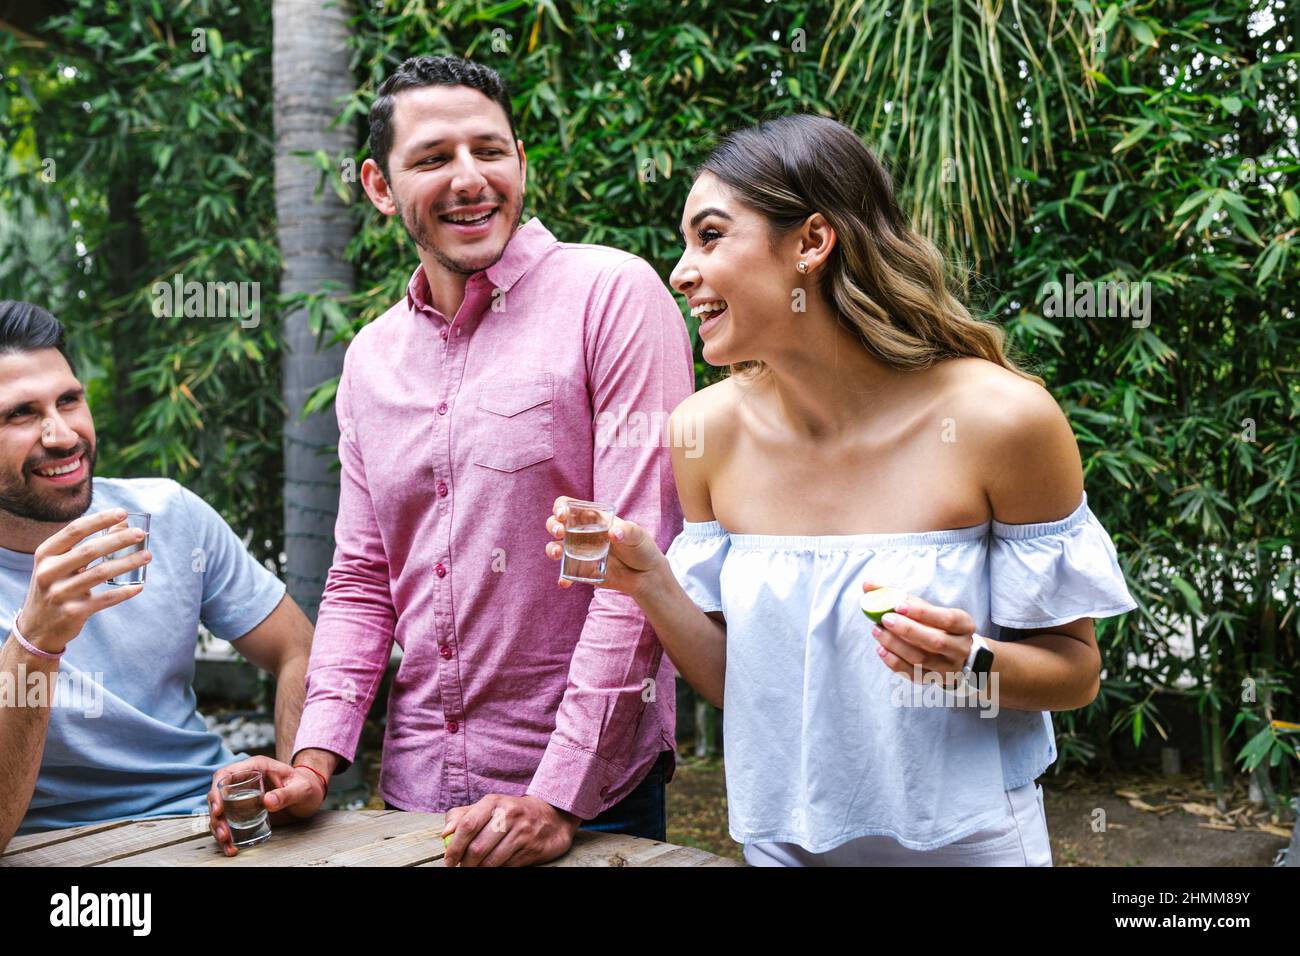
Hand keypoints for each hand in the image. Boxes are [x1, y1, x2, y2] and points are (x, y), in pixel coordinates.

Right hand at [16, 508, 151, 653]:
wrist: (36, 628)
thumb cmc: (55, 586)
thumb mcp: (60, 564)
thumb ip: (86, 545)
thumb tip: (123, 524)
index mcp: (46, 554)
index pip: (75, 530)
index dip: (100, 520)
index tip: (122, 512)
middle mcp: (49, 572)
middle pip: (90, 550)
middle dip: (119, 540)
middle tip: (141, 534)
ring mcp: (60, 593)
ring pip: (100, 573)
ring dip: (127, 562)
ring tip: (147, 556)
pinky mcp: (73, 612)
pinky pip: (105, 599)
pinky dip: (124, 592)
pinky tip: (138, 586)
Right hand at [207, 756, 324, 856]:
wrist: (311, 796)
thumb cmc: (307, 786)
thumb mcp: (301, 789)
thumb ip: (287, 794)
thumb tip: (268, 801)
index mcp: (255, 768)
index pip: (226, 774)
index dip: (217, 791)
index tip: (218, 810)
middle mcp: (244, 781)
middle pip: (218, 795)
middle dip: (215, 815)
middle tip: (223, 832)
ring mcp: (243, 797)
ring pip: (220, 812)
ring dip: (218, 827)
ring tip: (226, 842)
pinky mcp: (244, 812)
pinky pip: (229, 822)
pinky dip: (226, 835)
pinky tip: (231, 846)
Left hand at [442, 794, 579, 866]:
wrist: (551, 817)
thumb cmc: (511, 813)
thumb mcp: (489, 806)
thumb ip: (463, 815)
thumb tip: (445, 833)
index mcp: (494, 802)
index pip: (467, 825)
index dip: (454, 846)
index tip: (449, 859)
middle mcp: (509, 815)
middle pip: (477, 848)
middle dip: (465, 863)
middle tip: (462, 866)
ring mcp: (522, 833)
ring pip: (491, 861)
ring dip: (478, 869)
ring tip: (476, 867)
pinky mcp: (532, 849)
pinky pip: (506, 867)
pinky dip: (495, 870)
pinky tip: (493, 865)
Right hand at [544, 496, 664, 597]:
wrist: (646, 575)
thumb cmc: (642, 548)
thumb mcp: (638, 536)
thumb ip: (628, 531)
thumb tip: (614, 533)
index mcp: (593, 518)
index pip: (569, 506)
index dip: (561, 507)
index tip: (563, 514)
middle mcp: (582, 533)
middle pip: (556, 524)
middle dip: (552, 525)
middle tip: (560, 532)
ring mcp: (580, 552)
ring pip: (556, 546)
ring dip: (552, 549)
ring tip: (558, 554)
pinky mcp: (581, 570)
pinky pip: (566, 573)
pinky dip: (563, 578)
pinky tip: (565, 582)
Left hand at [862, 582, 977, 687]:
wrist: (956, 656)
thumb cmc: (937, 626)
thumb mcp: (928, 609)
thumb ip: (901, 596)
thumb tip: (868, 585)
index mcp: (964, 625)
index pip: (946, 619)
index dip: (922, 613)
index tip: (897, 605)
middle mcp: (960, 648)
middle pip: (935, 641)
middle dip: (907, 630)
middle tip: (884, 619)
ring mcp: (948, 668)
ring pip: (921, 659)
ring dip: (895, 645)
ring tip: (877, 631)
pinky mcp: (934, 680)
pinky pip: (912, 674)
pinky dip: (894, 662)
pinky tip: (881, 649)